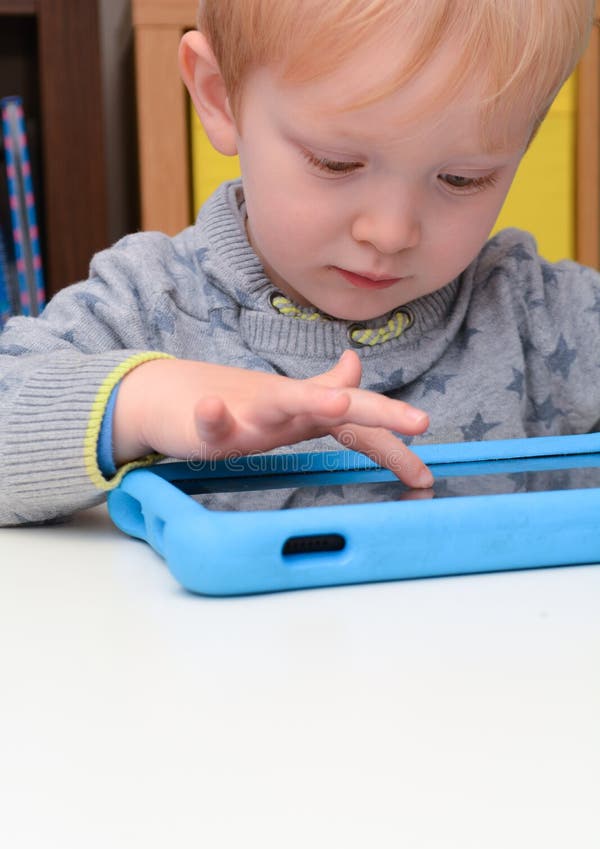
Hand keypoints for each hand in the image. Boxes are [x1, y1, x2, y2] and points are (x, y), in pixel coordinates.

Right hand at [113, 350, 432, 487]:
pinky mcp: (207, 424)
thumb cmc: (233, 401)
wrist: (168, 396)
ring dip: (311, 400)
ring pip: (283, 403)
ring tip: (338, 402)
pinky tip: (212, 408)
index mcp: (305, 412)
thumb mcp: (286, 402)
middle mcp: (284, 408)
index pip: (357, 424)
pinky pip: (211, 421)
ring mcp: (246, 412)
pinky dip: (213, 414)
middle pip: (337, 407)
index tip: (424, 477)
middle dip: (379, 413)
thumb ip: (324, 389)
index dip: (393, 445)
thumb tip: (356, 368)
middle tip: (419, 423)